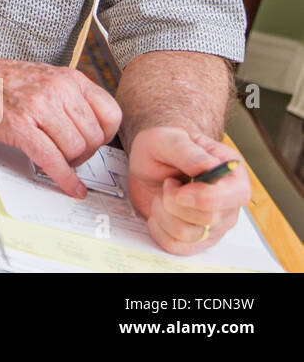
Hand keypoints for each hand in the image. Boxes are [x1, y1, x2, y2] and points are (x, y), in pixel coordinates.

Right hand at [0, 57, 121, 197]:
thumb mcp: (45, 77)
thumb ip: (70, 97)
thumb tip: (91, 127)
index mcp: (69, 77)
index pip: (111, 114)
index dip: (105, 136)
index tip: (94, 143)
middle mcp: (59, 89)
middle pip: (94, 137)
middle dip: (84, 153)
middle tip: (67, 154)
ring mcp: (39, 107)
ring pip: (76, 150)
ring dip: (69, 163)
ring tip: (55, 158)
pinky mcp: (20, 126)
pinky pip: (52, 159)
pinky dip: (64, 179)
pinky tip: (70, 187)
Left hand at [127, 127, 249, 253]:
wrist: (151, 160)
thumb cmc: (165, 147)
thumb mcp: (169, 139)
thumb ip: (187, 152)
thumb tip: (208, 166)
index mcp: (233, 174)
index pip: (234, 196)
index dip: (204, 196)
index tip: (175, 185)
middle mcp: (230, 203)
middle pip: (208, 219)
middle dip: (175, 201)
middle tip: (168, 183)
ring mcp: (216, 224)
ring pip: (189, 235)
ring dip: (164, 213)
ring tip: (163, 195)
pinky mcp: (197, 239)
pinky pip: (176, 247)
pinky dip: (159, 229)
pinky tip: (158, 212)